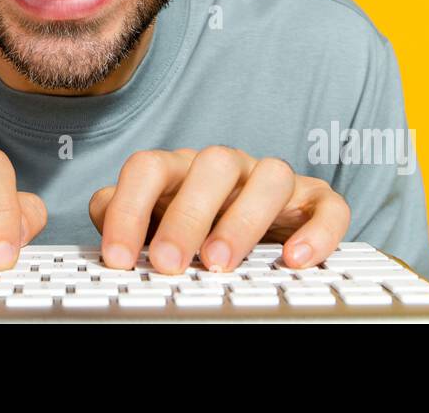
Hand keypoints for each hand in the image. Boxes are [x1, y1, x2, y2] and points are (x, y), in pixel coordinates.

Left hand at [88, 147, 349, 273]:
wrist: (258, 223)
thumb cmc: (194, 222)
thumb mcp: (153, 218)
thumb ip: (122, 213)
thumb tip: (101, 209)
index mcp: (181, 167)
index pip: (148, 167)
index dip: (128, 209)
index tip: (117, 258)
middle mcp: (228, 166)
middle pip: (211, 165)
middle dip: (187, 215)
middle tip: (168, 263)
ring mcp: (272, 178)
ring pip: (270, 175)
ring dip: (244, 219)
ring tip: (220, 262)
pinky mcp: (316, 200)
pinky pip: (326, 205)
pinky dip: (317, 231)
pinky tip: (296, 260)